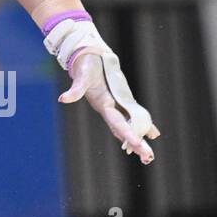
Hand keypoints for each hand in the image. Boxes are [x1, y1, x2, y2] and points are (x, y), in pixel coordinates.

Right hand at [59, 48, 160, 163]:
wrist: (86, 57)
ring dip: (139, 140)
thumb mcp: (81, 77)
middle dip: (136, 144)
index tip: (137, 143)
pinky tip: (153, 133)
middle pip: (124, 130)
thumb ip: (75, 90)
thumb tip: (62, 99)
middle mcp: (110, 109)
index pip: (117, 123)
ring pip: (129, 127)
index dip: (127, 133)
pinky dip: (143, 125)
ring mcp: (116, 105)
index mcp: (103, 105)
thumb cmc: (84, 66)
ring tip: (148, 156)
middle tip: (148, 158)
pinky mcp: (120, 99)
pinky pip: (133, 115)